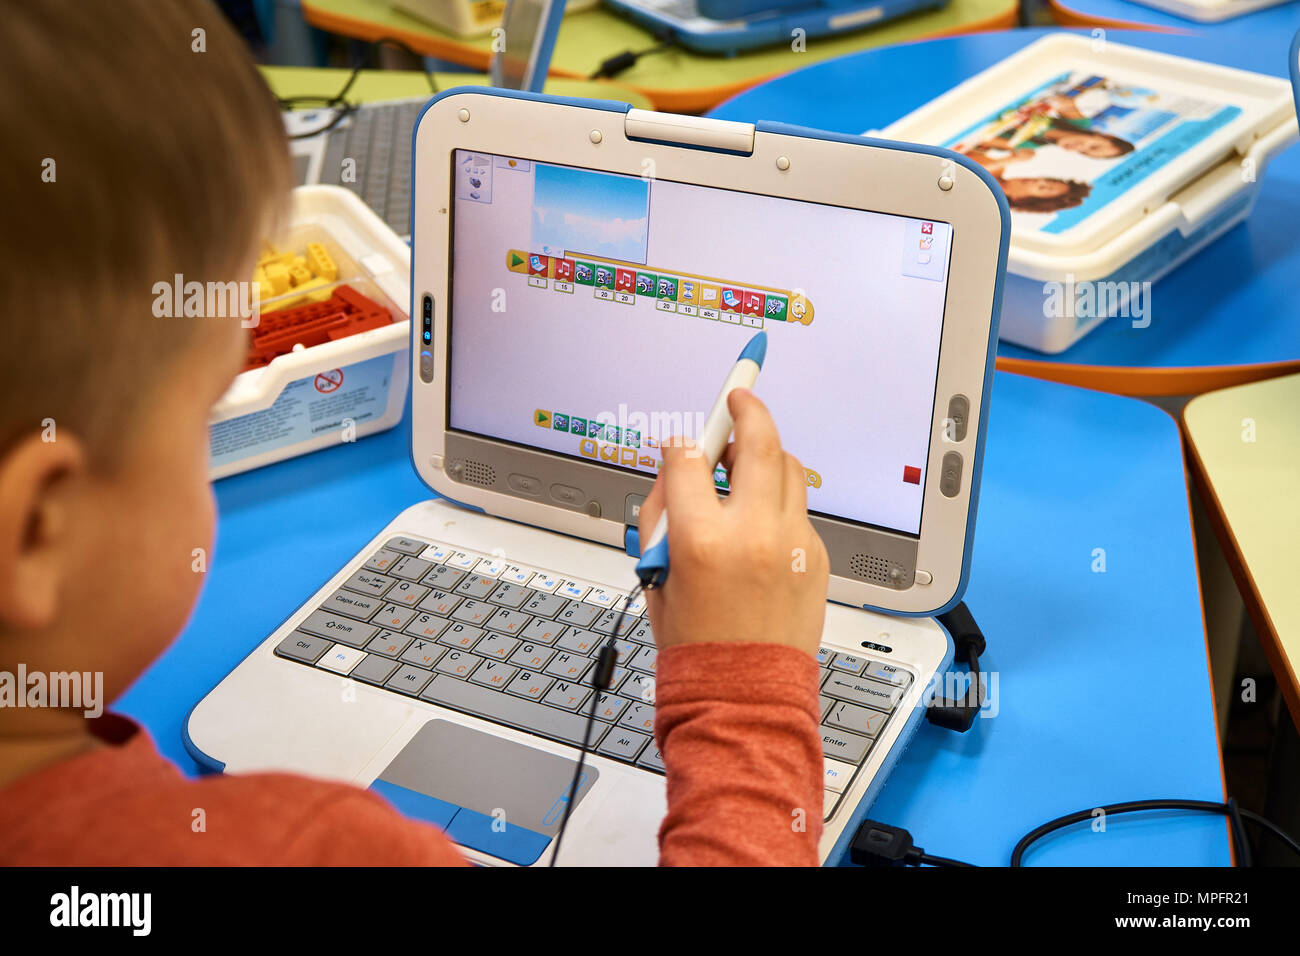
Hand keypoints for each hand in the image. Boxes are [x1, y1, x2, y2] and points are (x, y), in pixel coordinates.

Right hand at [638, 388, 828, 656]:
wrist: (744, 692)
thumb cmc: (694, 642)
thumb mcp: (657, 573)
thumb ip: (665, 515)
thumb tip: (678, 469)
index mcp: (701, 541)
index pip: (689, 460)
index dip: (681, 446)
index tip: (682, 441)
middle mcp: (753, 534)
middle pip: (757, 441)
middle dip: (747, 408)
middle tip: (740, 395)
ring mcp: (793, 543)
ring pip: (788, 467)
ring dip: (766, 454)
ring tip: (747, 460)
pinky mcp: (817, 555)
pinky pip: (798, 509)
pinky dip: (778, 504)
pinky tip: (761, 523)